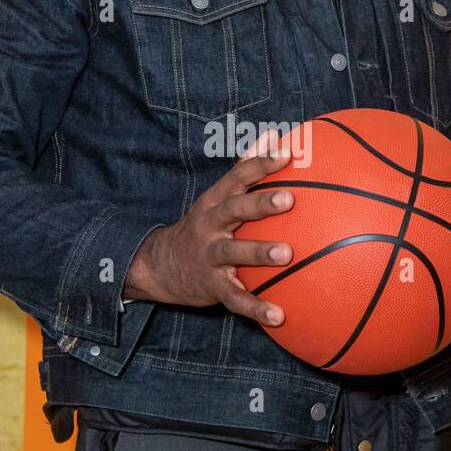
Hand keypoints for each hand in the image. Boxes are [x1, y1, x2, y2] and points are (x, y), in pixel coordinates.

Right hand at [122, 129, 294, 326]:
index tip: (287, 154)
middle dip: (260, 203)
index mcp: (215, 202)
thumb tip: (276, 136)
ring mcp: (209, 256)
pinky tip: (279, 315)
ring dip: (259, 252)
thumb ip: (246, 168)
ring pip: (233, 252)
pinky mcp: (212, 286)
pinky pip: (236, 298)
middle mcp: (210, 226)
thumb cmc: (204, 227)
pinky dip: (256, 308)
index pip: (237, 177)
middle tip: (289, 199)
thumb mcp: (218, 197)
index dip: (260, 164)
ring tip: (287, 254)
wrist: (161, 266)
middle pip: (234, 210)